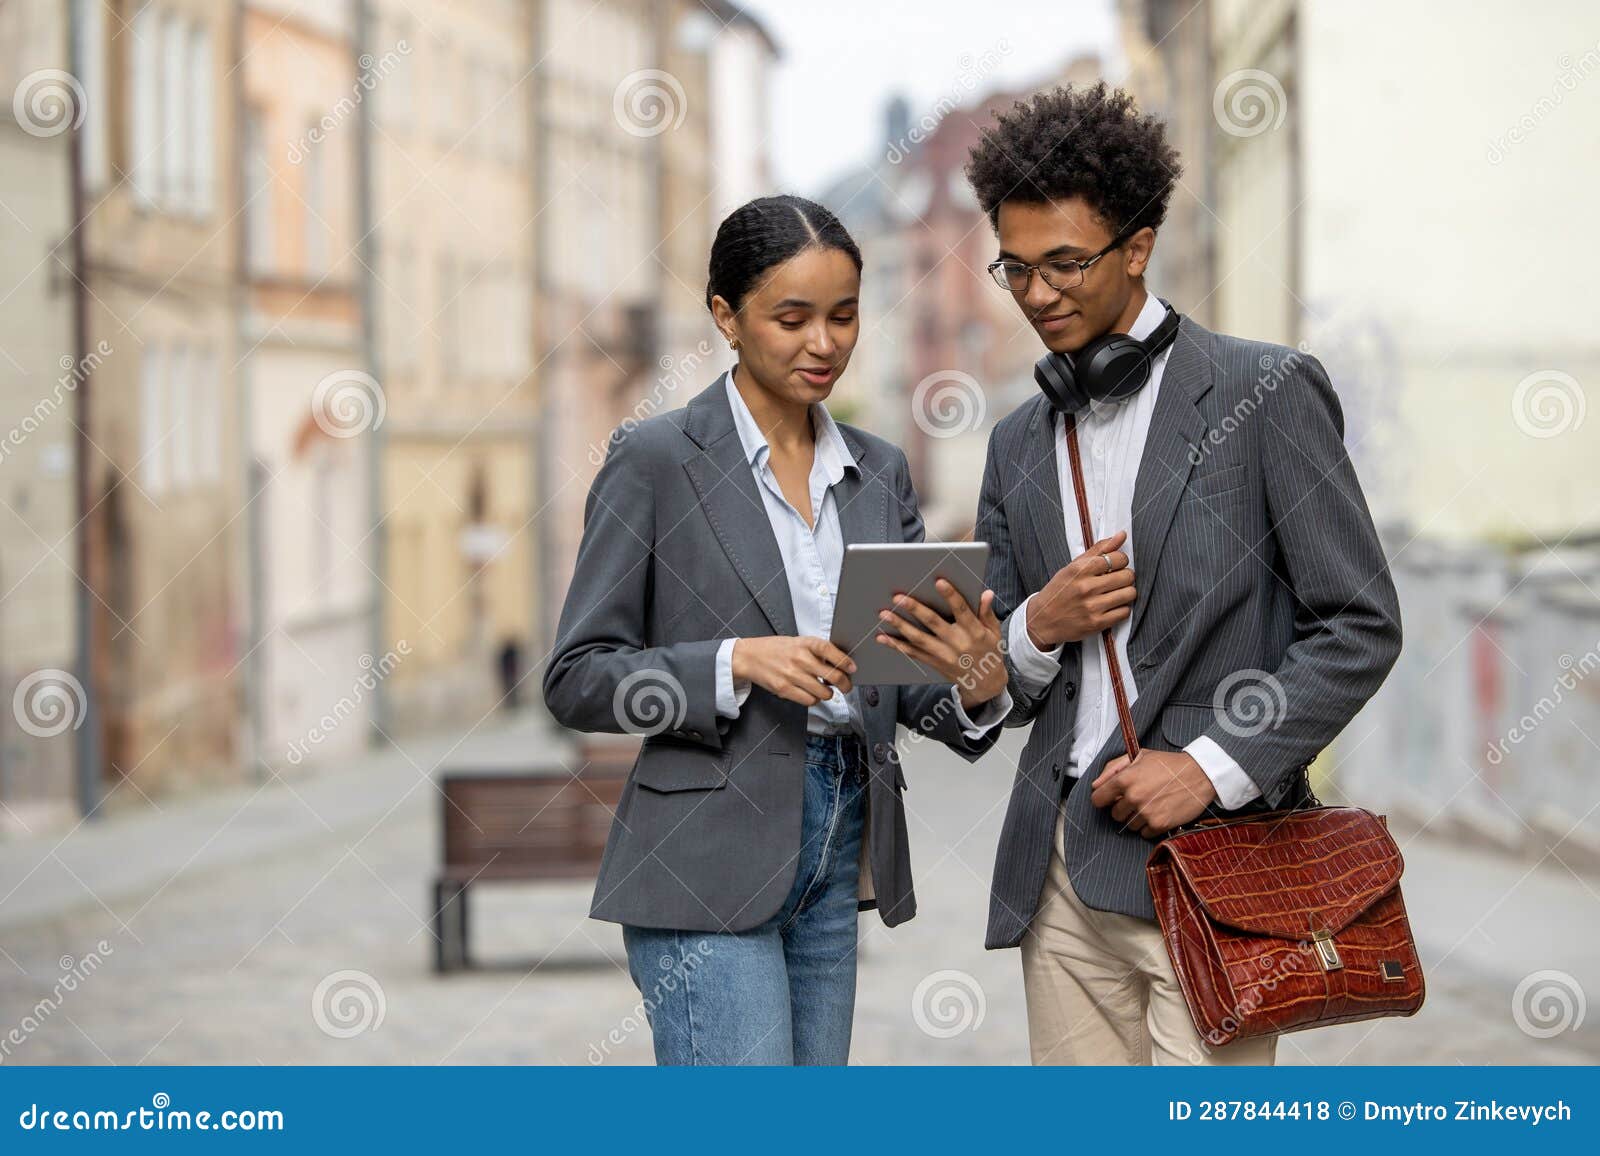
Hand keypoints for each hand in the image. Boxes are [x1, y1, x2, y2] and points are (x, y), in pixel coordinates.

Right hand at [731, 636, 855, 706]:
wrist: (749, 657)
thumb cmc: (775, 649)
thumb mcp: (797, 642)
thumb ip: (816, 651)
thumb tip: (841, 663)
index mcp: (804, 643)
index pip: (830, 651)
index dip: (845, 661)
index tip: (853, 668)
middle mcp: (799, 658)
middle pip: (832, 676)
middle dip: (844, 684)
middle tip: (846, 686)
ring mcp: (792, 675)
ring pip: (823, 692)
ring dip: (828, 694)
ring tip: (824, 689)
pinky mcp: (784, 689)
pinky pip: (809, 700)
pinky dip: (814, 699)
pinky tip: (811, 693)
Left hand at [874, 581, 1006, 708]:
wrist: (985, 683)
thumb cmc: (990, 652)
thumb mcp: (993, 632)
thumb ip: (986, 612)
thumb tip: (986, 593)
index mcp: (974, 632)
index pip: (961, 610)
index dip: (951, 596)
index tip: (939, 581)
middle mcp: (957, 643)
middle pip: (933, 623)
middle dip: (915, 609)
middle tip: (899, 597)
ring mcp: (944, 654)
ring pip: (918, 638)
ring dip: (900, 625)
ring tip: (884, 614)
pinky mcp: (934, 662)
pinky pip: (913, 653)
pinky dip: (897, 645)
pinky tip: (882, 638)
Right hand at [1026, 530, 1135, 649]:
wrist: (1042, 620)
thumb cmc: (1058, 591)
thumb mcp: (1073, 566)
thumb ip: (1099, 550)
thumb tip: (1121, 535)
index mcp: (1080, 570)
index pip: (1117, 558)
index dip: (1121, 560)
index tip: (1116, 565)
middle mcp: (1087, 587)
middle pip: (1127, 576)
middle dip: (1125, 576)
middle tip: (1117, 580)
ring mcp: (1092, 607)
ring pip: (1130, 594)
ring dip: (1126, 592)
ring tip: (1115, 593)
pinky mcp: (1097, 623)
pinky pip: (1124, 612)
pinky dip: (1122, 609)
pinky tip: (1112, 606)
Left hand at [1089, 749, 1215, 838]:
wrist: (1200, 774)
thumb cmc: (1168, 764)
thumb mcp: (1139, 756)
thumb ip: (1113, 768)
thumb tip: (1096, 785)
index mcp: (1125, 779)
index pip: (1098, 799)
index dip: (1103, 799)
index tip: (1111, 798)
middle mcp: (1133, 797)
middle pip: (1114, 814)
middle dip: (1123, 807)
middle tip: (1139, 798)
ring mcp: (1146, 812)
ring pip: (1128, 825)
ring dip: (1136, 818)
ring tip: (1151, 804)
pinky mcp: (1159, 824)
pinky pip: (1144, 833)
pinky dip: (1149, 826)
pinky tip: (1159, 812)